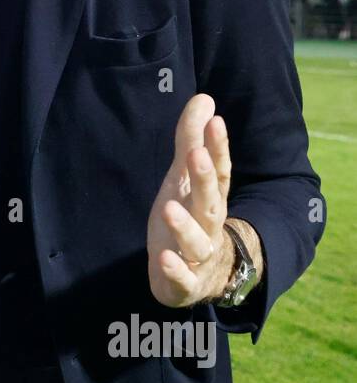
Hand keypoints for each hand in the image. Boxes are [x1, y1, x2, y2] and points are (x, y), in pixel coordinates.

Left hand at [147, 93, 233, 306]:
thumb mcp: (184, 178)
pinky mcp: (186, 283)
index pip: (219, 171)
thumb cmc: (191, 216)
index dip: (218, 148)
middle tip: (195, 154)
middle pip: (212, 202)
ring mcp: (199, 256)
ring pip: (198, 242)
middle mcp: (210, 225)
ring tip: (169, 208)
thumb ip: (191, 140)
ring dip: (185, 226)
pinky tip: (164, 258)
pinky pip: (183, 279)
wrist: (200, 276)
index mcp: (210, 198)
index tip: (215, 121)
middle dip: (205, 179)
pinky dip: (175, 271)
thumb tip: (204, 98)